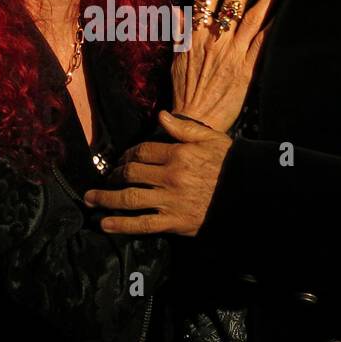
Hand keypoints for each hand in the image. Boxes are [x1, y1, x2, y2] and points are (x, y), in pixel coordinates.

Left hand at [83, 112, 230, 235]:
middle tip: (107, 178)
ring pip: (129, 198)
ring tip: (91, 199)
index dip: (127, 155)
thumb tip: (159, 116)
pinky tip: (106, 225)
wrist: (249, 193)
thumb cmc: (231, 164)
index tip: (122, 160)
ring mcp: (170, 200)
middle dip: (114, 175)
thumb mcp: (210, 138)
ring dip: (107, 199)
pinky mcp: (174, 222)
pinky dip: (121, 225)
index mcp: (178, 154)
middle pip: (131, 173)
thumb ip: (183, 128)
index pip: (142, 151)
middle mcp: (170, 176)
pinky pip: (142, 224)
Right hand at [171, 0, 283, 132]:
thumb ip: (178, 32)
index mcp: (195, 37)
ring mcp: (233, 54)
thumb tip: (177, 10)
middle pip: (233, 2)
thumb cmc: (184, 92)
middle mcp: (215, 41)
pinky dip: (274, 25)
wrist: (194, 121)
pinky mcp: (248, 69)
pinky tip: (286, 11)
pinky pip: (263, 43)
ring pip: (253, 18)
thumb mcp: (174, 60)